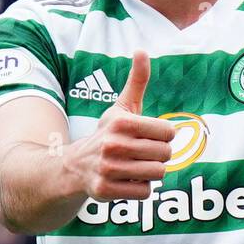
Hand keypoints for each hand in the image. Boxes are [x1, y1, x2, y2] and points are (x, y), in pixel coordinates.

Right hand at [71, 51, 175, 200]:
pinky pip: (144, 193)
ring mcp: (109, 169)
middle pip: (165, 155)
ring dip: (149, 173)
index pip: (169, 133)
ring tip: (133, 167)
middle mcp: (113, 145)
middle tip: (140, 154)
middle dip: (157, 156)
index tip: (149, 137)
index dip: (163, 137)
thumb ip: (136, 81)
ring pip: (157, 174)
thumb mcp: (121, 107)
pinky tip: (125, 181)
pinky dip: (139, 189)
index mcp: (121, 123)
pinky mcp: (106, 190)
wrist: (74, 166)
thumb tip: (142, 50)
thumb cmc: (106, 134)